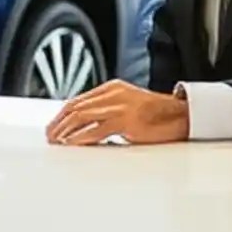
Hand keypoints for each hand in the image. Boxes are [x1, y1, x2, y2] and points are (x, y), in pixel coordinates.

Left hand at [45, 80, 188, 145]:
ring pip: (81, 115)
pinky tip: (72, 143)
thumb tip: (83, 124)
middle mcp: (113, 93)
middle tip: (49, 135)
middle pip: (75, 106)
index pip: (78, 99)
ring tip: (56, 141)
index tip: (53, 126)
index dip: (62, 114)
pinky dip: (80, 137)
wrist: (182, 116)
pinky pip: (96, 129)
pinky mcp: (127, 121)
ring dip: (65, 130)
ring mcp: (120, 106)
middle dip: (58, 122)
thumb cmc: (156, 115)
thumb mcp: (127, 104)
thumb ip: (107, 109)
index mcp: (112, 87)